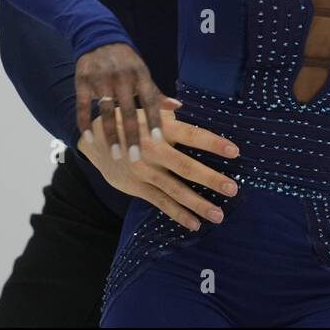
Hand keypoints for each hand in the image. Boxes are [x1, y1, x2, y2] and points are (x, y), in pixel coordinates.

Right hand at [74, 42, 167, 158]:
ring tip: (114, 154)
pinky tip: (89, 138)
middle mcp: (121, 77)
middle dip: (131, 135)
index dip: (155, 119)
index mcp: (140, 75)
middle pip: (127, 110)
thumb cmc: (126, 62)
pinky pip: (82, 105)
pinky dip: (84, 122)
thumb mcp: (143, 73)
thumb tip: (178, 107)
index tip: (159, 140)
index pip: (150, 100)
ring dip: (109, 134)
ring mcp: (100, 79)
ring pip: (105, 111)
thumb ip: (157, 93)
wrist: (99, 38)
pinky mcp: (82, 81)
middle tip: (135, 158)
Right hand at [77, 98, 240, 231]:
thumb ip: (166, 110)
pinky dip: (177, 213)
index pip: (191, 135)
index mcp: (160, 128)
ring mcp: (144, 171)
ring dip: (197, 203)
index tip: (234, 151)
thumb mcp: (147, 110)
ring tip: (218, 214)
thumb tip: (183, 106)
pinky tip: (194, 223)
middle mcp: (153, 150)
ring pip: (174, 190)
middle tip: (232, 188)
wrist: (94, 140)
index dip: (212, 143)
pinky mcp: (137, 187)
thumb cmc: (130, 121)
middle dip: (210, 178)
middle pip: (185, 166)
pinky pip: (160, 202)